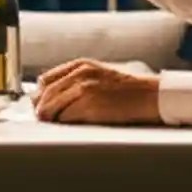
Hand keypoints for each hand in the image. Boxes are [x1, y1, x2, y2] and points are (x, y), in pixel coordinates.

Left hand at [33, 59, 160, 124]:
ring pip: (52, 106)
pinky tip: (67, 126)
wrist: (152, 95)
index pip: (47, 78)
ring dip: (50, 117)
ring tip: (52, 123)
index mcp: (81, 65)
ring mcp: (85, 89)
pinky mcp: (91, 105)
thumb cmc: (129, 88)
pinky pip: (66, 117)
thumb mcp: (100, 73)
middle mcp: (80, 74)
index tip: (39, 103)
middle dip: (41, 107)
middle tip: (42, 118)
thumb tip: (54, 94)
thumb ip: (78, 79)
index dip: (41, 93)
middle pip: (46, 93)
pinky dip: (63, 123)